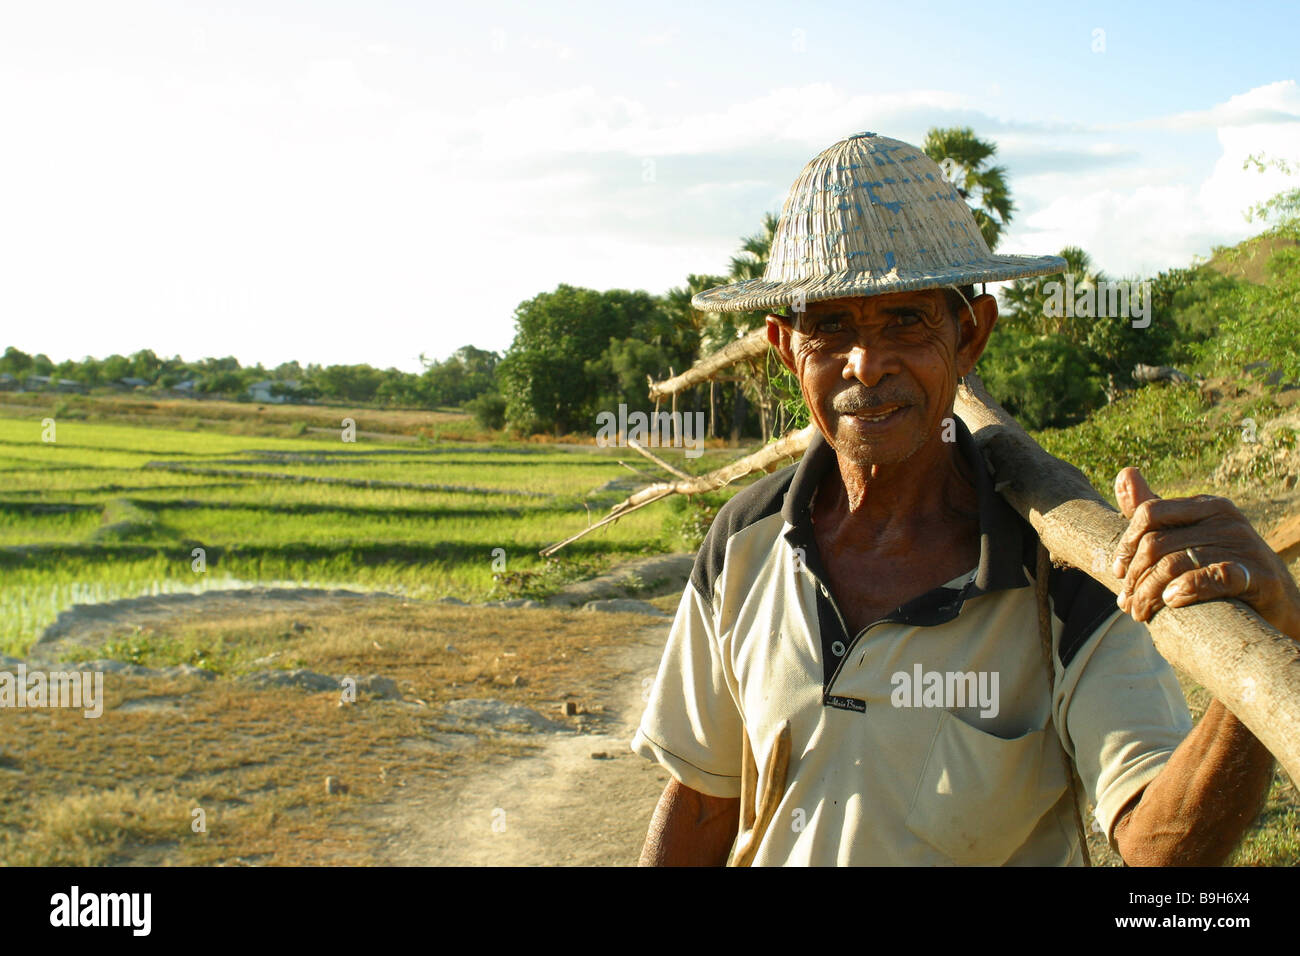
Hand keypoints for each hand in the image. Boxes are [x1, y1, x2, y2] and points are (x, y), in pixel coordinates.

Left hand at [1109, 467, 1299, 637]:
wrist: (1280, 602)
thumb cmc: (1225, 566)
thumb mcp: (1191, 535)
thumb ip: (1156, 510)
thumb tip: (1125, 472)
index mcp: (1207, 506)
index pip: (1150, 512)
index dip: (1126, 543)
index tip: (1118, 572)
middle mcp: (1226, 520)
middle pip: (1156, 543)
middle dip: (1134, 577)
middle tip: (1127, 604)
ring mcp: (1244, 546)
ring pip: (1174, 564)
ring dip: (1149, 593)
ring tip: (1140, 612)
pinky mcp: (1258, 576)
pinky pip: (1213, 578)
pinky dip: (1187, 589)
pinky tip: (1172, 601)